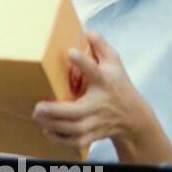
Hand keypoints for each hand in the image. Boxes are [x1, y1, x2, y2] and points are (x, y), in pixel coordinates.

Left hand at [31, 30, 153, 152]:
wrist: (133, 118)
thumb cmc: (119, 87)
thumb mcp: (115, 63)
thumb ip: (101, 46)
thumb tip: (87, 30)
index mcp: (104, 82)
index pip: (95, 71)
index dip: (83, 62)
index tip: (70, 52)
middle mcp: (99, 104)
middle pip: (77, 111)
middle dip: (55, 110)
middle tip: (37, 106)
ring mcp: (96, 123)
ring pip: (73, 129)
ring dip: (53, 125)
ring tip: (38, 116)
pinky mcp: (92, 135)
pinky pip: (74, 141)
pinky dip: (60, 139)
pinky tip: (47, 130)